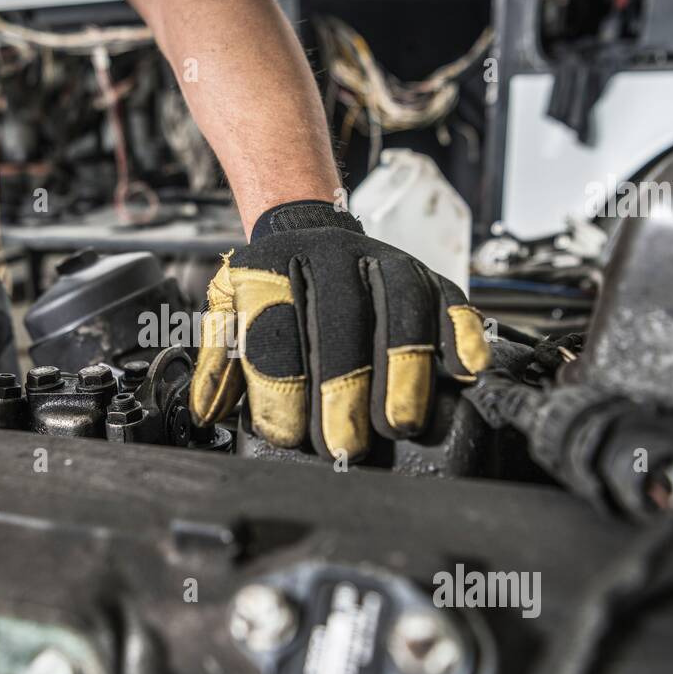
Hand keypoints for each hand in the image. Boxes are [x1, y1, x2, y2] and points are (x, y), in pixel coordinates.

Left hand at [189, 200, 489, 459]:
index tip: (287, 432)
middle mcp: (330, 256)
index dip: (281, 383)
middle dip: (342, 386)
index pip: (274, 324)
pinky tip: (465, 371)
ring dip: (403, 369)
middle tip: (344, 443)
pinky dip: (461, 335)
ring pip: (400, 308)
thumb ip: (218, 363)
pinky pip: (450, 301)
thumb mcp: (229, 314)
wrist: (307, 231)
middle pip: (339, 318)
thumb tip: (207, 412)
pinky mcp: (428, 274)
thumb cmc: (270, 289)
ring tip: (400, 422)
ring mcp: (385, 261)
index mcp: (272, 266)